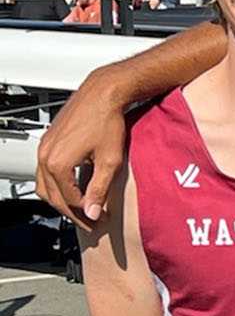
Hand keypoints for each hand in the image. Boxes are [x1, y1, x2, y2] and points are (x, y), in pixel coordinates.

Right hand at [35, 81, 127, 228]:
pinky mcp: (47, 141)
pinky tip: (70, 188)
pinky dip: (55, 185)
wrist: (101, 94)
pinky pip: (44, 172)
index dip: (86, 214)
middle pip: (52, 196)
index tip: (99, 220)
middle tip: (89, 221)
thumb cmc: (107, 121)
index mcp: (58, 163)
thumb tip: (93, 212)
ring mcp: (43, 148)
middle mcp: (45, 156)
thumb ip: (100, 189)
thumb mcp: (110, 161)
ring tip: (80, 208)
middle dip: (71, 212)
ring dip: (60, 200)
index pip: (69, 201)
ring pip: (43, 185)